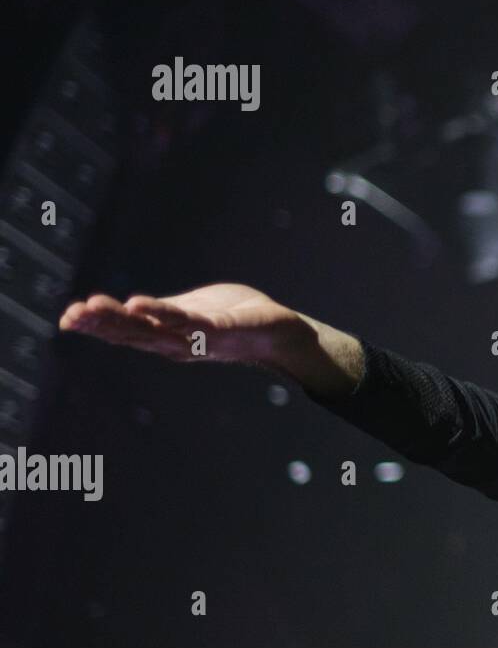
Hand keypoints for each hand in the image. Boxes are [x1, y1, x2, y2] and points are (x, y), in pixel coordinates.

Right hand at [59, 283, 301, 367]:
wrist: (280, 331)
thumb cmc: (235, 318)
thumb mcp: (190, 312)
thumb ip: (162, 312)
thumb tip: (129, 307)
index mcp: (168, 336)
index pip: (127, 331)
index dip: (98, 326)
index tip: (67, 317)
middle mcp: (178, 343)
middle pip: (134, 333)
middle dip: (101, 324)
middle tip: (70, 314)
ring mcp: (199, 339)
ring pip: (154, 330)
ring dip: (122, 319)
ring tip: (94, 307)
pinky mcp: (222, 329)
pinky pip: (188, 322)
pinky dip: (162, 313)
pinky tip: (139, 304)